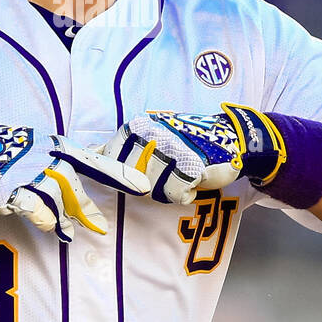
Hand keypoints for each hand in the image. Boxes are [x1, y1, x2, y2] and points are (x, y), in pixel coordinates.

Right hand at [0, 122, 150, 267]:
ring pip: (59, 197)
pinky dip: (48, 221)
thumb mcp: (7, 149)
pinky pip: (36, 207)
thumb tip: (53, 185)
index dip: (113, 170)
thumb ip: (32, 163)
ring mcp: (23, 170)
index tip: (139, 185)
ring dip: (68, 218)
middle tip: (104, 227)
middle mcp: (36, 153)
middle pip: (75, 180)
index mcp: (40, 141)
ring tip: (73, 234)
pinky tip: (55, 232)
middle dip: (90, 204)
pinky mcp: (7, 188)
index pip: (85, 155)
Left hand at [96, 103, 285, 205]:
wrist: (231, 136)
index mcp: (137, 127)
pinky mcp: (189, 165)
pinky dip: (185, 194)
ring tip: (181, 174)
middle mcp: (150, 135)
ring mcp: (169, 149)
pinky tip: (194, 180)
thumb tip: (90, 151)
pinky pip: (175, 195)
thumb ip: (123, 144)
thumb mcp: (152, 133)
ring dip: (168, 189)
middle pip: (131, 180)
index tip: (139, 173)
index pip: (111, 161)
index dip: (123, 174)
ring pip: (152, 189)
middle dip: (148, 183)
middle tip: (167, 173)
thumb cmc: (188, 139)